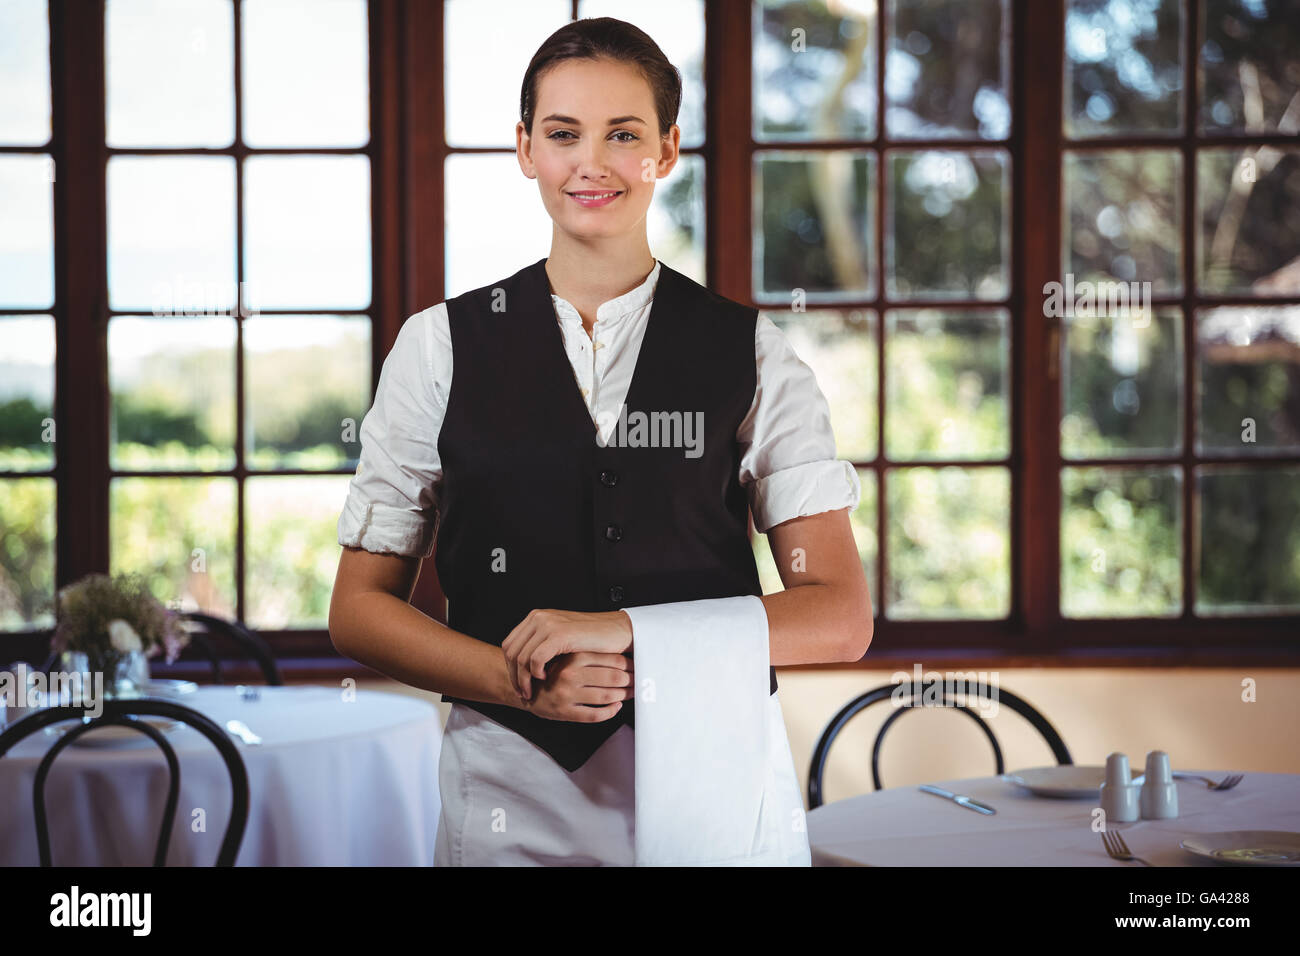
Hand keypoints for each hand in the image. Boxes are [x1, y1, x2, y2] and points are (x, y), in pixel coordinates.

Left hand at [501, 608, 632, 700]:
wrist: (616, 631)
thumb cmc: (593, 637)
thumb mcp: (561, 636)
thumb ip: (543, 643)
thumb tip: (525, 662)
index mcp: (537, 617)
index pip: (510, 643)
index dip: (509, 666)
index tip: (517, 682)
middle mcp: (539, 618)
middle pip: (511, 651)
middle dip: (513, 675)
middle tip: (521, 691)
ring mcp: (548, 624)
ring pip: (521, 656)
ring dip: (523, 678)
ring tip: (530, 690)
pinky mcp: (559, 634)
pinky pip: (536, 658)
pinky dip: (536, 672)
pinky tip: (544, 678)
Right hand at [513, 652, 633, 722]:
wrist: (524, 688)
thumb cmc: (550, 670)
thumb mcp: (566, 655)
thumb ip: (588, 654)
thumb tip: (623, 655)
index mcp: (573, 656)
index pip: (611, 660)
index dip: (629, 665)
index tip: (637, 666)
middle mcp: (570, 674)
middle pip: (612, 678)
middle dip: (630, 680)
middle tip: (639, 681)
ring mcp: (567, 694)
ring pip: (606, 696)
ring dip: (623, 696)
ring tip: (630, 693)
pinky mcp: (565, 712)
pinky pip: (594, 715)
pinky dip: (610, 712)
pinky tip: (616, 707)